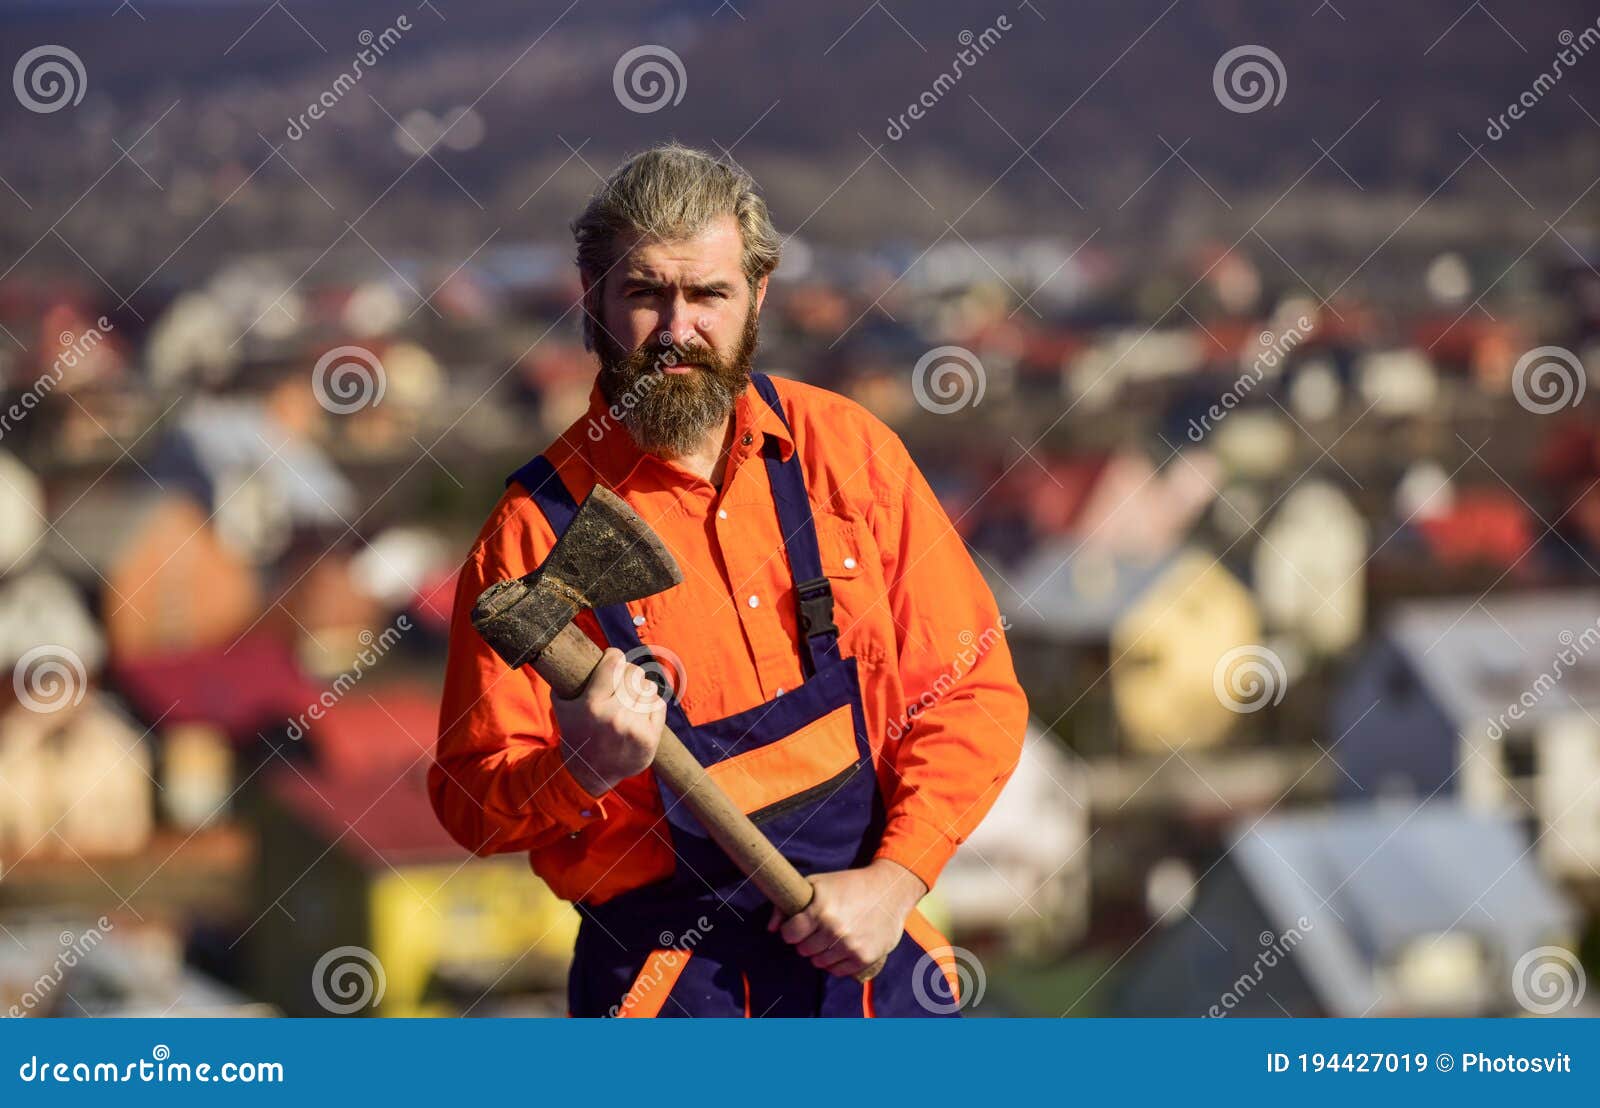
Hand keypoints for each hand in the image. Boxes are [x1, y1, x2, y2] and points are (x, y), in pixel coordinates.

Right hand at [552, 647, 665, 796]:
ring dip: (639, 689)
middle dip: (627, 673)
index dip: (614, 656)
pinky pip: (658, 704)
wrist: (590, 773)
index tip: (612, 658)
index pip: (614, 663)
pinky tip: (639, 711)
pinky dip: (650, 704)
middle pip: (634, 673)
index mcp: (592, 705)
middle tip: (620, 680)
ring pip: (648, 687)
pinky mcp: (650, 739)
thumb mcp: (562, 706)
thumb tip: (574, 652)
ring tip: (629, 697)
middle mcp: (615, 716)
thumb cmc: (576, 733)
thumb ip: (564, 679)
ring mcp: (635, 729)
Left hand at [767, 858, 927, 976]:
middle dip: (806, 941)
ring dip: (820, 953)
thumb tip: (771, 929)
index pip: (790, 934)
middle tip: (818, 930)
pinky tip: (841, 948)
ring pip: (819, 963)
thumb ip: (788, 904)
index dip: (791, 930)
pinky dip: (836, 963)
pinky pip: (838, 972)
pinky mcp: (864, 957)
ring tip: (831, 937)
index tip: (798, 926)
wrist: (890, 889)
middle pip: (803, 950)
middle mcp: (835, 929)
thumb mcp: (818, 883)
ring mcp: (850, 945)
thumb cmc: (849, 884)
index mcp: (821, 909)